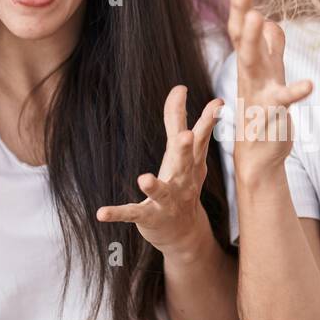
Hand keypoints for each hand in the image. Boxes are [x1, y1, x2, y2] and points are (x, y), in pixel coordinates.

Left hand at [95, 84, 222, 257]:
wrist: (184, 233)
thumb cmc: (182, 183)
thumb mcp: (181, 152)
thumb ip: (178, 119)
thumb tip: (180, 86)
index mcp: (191, 163)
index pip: (200, 139)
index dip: (208, 120)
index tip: (218, 102)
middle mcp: (183, 180)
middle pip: (184, 162)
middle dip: (184, 149)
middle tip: (185, 136)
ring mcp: (167, 200)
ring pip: (161, 191)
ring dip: (153, 186)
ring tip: (143, 178)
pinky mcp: (150, 217)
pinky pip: (133, 213)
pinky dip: (117, 213)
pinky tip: (102, 212)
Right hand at [226, 0, 313, 181]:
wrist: (259, 157)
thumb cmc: (264, 114)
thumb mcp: (270, 76)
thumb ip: (271, 49)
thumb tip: (274, 23)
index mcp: (251, 60)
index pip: (242, 19)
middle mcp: (249, 71)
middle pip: (241, 32)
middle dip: (240, 4)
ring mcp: (258, 91)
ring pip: (251, 61)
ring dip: (254, 40)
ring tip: (258, 17)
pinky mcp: (271, 114)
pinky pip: (282, 100)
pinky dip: (295, 92)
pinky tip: (309, 85)